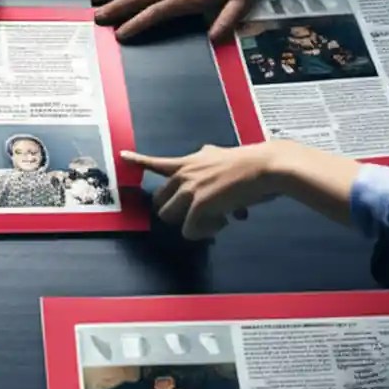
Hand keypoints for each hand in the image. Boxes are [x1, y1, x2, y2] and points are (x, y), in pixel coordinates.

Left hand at [122, 143, 285, 239]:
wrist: (266, 167)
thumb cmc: (252, 165)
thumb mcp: (223, 157)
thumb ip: (212, 161)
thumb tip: (208, 159)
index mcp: (190, 162)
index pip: (158, 162)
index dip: (138, 160)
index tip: (122, 156)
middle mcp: (185, 174)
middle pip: (160, 201)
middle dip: (177, 212)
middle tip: (201, 215)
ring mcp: (190, 189)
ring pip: (170, 217)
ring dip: (192, 224)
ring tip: (217, 220)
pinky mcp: (199, 205)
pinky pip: (190, 230)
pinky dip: (206, 232)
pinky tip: (225, 222)